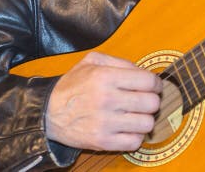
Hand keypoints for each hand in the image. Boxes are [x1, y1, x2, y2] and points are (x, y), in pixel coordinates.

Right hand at [46, 51, 162, 151]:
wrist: (48, 113)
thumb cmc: (73, 85)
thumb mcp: (92, 61)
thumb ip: (120, 61)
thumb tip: (144, 72)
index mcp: (106, 76)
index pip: (149, 81)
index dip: (156, 84)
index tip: (153, 87)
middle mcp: (107, 99)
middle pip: (152, 103)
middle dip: (153, 101)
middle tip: (145, 101)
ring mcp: (105, 122)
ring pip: (147, 124)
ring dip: (145, 119)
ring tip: (137, 115)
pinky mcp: (102, 142)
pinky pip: (135, 142)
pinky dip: (135, 136)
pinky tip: (128, 129)